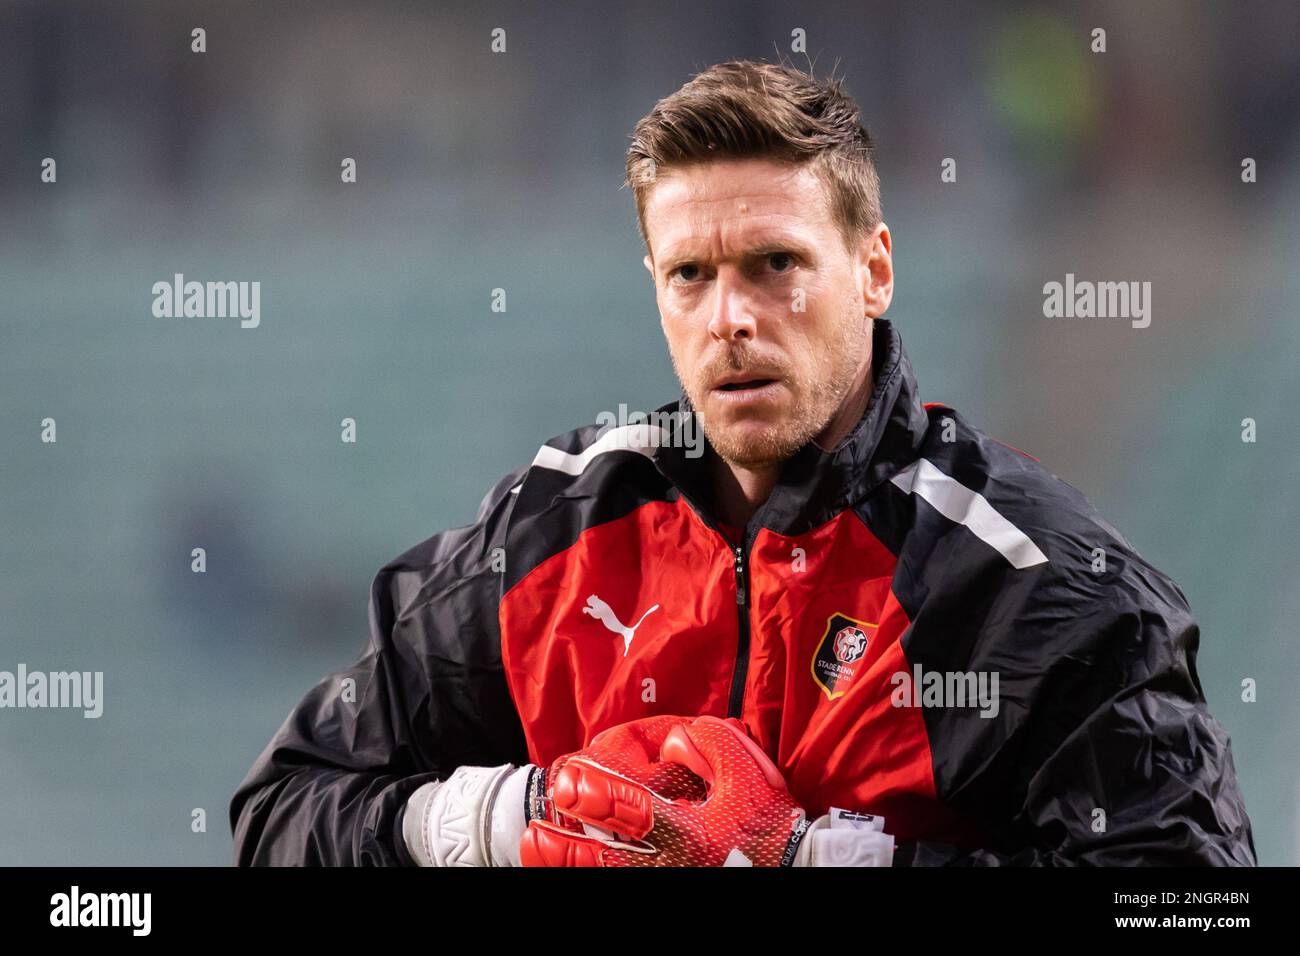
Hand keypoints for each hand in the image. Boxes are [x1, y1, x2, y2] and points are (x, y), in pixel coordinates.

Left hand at [521, 714, 810, 866]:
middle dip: (570, 842)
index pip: (637, 813)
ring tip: (534, 846)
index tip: (572, 781)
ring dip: (568, 863)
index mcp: (692, 830)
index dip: (601, 797)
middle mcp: (674, 863)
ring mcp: (668, 881)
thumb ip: (709, 747)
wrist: (795, 867)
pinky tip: (565, 865)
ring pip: (608, 876)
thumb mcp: (748, 772)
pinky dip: (588, 874)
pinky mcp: (669, 888)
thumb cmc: (768, 820)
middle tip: (537, 825)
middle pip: (609, 858)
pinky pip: (622, 884)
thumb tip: (669, 741)